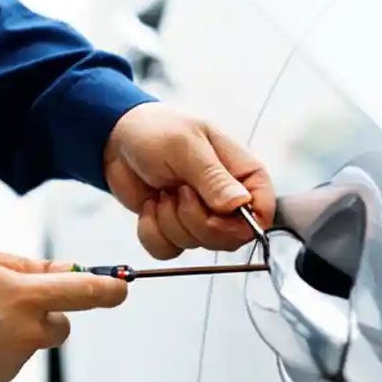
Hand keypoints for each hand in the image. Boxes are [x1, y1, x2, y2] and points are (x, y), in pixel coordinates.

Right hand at [0, 242, 126, 381]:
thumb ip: (20, 264)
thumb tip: (51, 271)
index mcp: (23, 296)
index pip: (84, 293)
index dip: (109, 289)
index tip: (122, 287)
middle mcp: (24, 332)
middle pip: (61, 325)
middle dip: (47, 311)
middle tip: (11, 299)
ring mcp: (10, 361)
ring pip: (28, 341)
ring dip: (12, 329)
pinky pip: (5, 360)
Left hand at [104, 102, 275, 258]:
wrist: (117, 138)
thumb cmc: (156, 130)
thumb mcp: (185, 146)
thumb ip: (213, 178)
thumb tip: (241, 204)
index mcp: (242, 174)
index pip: (264, 213)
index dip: (241, 224)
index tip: (213, 212)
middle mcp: (227, 199)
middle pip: (230, 238)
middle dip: (196, 222)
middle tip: (179, 192)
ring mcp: (201, 215)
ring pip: (197, 245)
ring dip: (170, 222)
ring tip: (162, 191)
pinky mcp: (175, 227)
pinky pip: (169, 250)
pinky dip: (152, 232)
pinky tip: (150, 206)